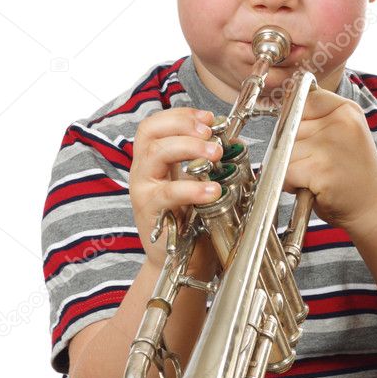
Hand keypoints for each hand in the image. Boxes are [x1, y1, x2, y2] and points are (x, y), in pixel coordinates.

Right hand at [129, 107, 222, 273]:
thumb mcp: (199, 183)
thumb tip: (233, 139)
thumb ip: (210, 160)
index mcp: (154, 160)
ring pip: (156, 154)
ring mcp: (143, 189)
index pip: (156, 124)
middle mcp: (144, 170)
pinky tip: (213, 190)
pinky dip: (192, 187)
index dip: (181, 115)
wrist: (182, 262)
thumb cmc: (192, 220)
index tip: (209, 117)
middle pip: (151, 132)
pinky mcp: (149, 211)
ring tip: (215, 155)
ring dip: (189, 147)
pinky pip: (168, 192)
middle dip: (185, 126)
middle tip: (211, 135)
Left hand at [282, 87, 376, 232]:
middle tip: (316, 164)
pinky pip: (285, 171)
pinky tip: (312, 188)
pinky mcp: (321, 169)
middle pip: (289, 126)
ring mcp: (331, 146)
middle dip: (292, 148)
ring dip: (291, 168)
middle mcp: (341, 122)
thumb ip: (317, 120)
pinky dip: (291, 184)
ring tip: (316, 177)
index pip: (303, 100)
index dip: (296, 121)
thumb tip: (282, 113)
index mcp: (346, 109)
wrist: (373, 208)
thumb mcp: (342, 135)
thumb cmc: (352, 174)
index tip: (306, 138)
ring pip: (284, 150)